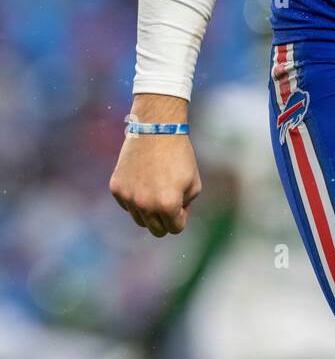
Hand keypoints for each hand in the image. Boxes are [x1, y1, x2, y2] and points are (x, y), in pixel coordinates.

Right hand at [109, 94, 200, 236]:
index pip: (175, 228)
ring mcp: (128, 197)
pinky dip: (135, 198)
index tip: (182, 201)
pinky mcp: (116, 188)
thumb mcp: (194, 183)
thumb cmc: (179, 155)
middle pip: (156, 230)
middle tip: (169, 199)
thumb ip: (185, 206)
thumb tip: (172, 218)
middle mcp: (145, 205)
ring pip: (140, 220)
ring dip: (150, 210)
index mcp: (167, 205)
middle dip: (166, 219)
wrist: (156, 129)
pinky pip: (127, 205)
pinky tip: (143, 179)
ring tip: (156, 187)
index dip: (182, 216)